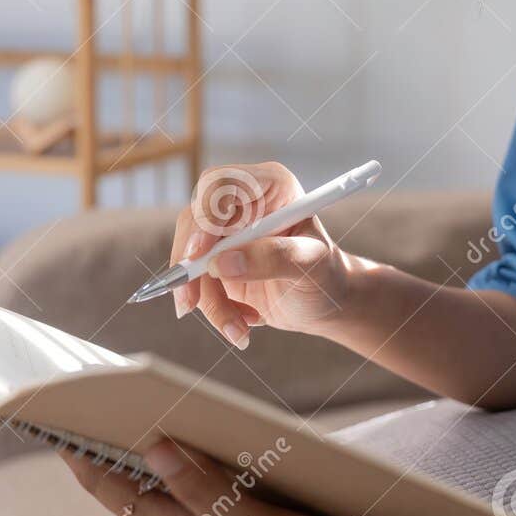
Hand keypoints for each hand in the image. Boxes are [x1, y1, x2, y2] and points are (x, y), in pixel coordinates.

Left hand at [60, 439, 404, 515]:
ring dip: (164, 475)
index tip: (54, 426)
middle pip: (138, 496)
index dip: (82, 458)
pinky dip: (195, 495)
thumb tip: (153, 447)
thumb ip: (197, 486)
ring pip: (169, 509)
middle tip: (111, 416)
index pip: (112, 492)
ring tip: (161, 432)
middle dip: (125, 458)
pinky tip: (212, 475)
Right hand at [172, 161, 358, 348]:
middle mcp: (241, 204)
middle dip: (189, 267)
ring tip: (237, 331)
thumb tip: (219, 263)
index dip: (203, 217)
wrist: (324, 303)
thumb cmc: (326, 276)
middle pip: (194, 222)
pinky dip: (212, 308)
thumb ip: (272, 258)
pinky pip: (195, 282)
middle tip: (190, 304)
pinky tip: (242, 323)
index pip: (222, 184)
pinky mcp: (214, 261)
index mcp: (268, 187)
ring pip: (189, 258)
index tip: (197, 255)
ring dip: (206, 300)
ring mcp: (225, 233)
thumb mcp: (309, 264)